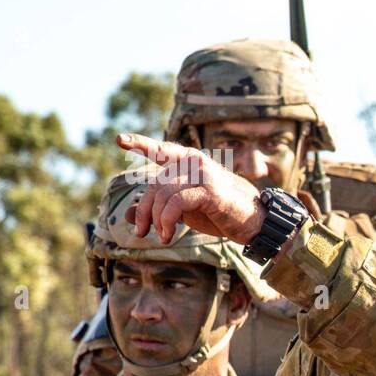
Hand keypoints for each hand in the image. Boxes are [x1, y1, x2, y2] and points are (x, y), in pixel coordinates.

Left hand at [117, 132, 265, 245]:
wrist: (255, 223)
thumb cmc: (221, 214)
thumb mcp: (185, 210)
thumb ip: (159, 208)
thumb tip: (127, 214)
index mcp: (190, 161)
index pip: (161, 150)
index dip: (140, 144)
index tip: (120, 139)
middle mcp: (195, 162)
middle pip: (155, 183)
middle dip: (144, 210)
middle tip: (142, 232)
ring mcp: (203, 173)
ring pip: (163, 194)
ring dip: (157, 220)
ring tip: (163, 237)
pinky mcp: (209, 190)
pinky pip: (175, 203)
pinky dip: (167, 221)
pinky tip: (169, 234)